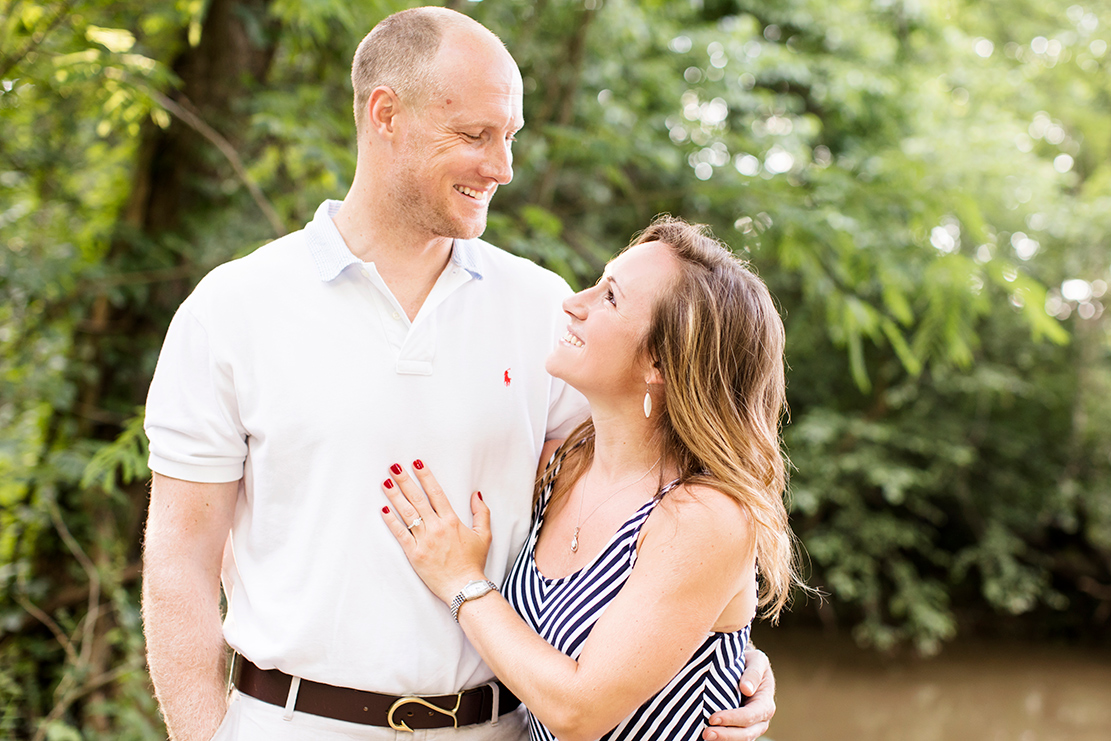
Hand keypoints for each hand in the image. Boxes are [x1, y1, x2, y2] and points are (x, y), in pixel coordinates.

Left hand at [380, 461, 490, 603]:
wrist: (465, 588)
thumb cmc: (474, 563)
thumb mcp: (484, 535)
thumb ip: (481, 513)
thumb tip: (476, 494)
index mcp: (452, 521)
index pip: (436, 493)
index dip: (426, 477)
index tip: (417, 464)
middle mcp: (437, 527)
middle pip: (418, 499)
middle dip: (405, 481)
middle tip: (394, 467)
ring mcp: (424, 540)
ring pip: (407, 513)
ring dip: (395, 496)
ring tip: (386, 482)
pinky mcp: (414, 554)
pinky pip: (400, 534)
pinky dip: (391, 521)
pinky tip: (384, 509)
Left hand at [702, 644, 774, 740]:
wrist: (744, 667)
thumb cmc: (750, 663)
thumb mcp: (757, 660)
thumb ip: (753, 673)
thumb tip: (746, 688)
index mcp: (765, 704)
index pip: (750, 716)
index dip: (732, 719)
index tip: (713, 718)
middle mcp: (760, 720)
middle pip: (745, 734)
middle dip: (726, 735)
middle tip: (706, 734)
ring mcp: (750, 728)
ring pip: (738, 740)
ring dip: (722, 740)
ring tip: (704, 736)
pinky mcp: (737, 729)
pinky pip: (731, 739)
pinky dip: (720, 739)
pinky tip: (703, 736)